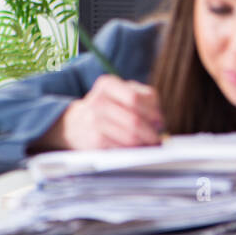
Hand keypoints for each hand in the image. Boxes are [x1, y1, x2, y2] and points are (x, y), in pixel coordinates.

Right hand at [34, 76, 163, 151]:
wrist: (76, 123)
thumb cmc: (107, 107)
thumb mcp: (122, 93)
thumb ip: (145, 100)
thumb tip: (159, 122)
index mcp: (108, 84)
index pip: (135, 98)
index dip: (152, 112)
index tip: (160, 121)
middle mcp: (98, 101)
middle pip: (134, 119)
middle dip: (151, 132)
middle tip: (158, 138)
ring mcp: (94, 121)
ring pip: (130, 136)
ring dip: (144, 143)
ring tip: (149, 144)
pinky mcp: (93, 140)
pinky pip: (121, 148)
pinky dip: (133, 150)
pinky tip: (135, 149)